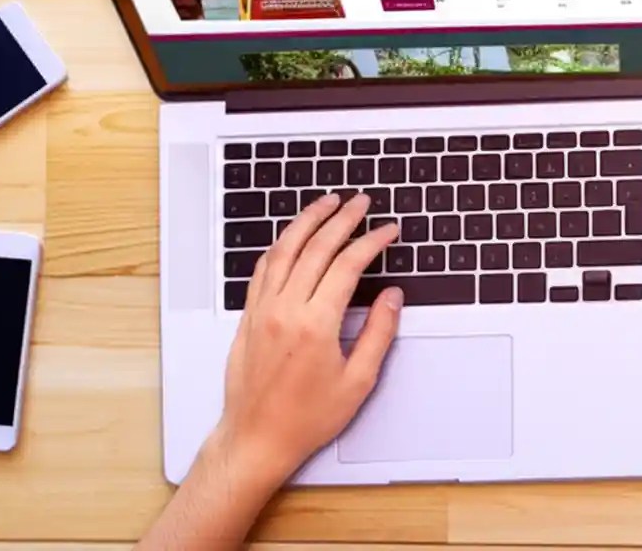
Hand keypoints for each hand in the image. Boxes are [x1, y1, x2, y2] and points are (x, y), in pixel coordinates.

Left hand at [211, 193, 401, 493]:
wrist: (256, 438)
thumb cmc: (306, 418)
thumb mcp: (358, 381)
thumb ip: (378, 333)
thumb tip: (392, 297)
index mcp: (315, 324)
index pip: (347, 265)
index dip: (372, 242)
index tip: (388, 231)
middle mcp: (285, 309)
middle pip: (316, 247)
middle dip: (342, 219)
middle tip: (361, 203)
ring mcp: (262, 310)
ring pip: (285, 249)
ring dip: (308, 221)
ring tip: (327, 203)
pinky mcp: (249, 316)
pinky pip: (264, 268)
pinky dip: (281, 245)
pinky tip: (293, 237)